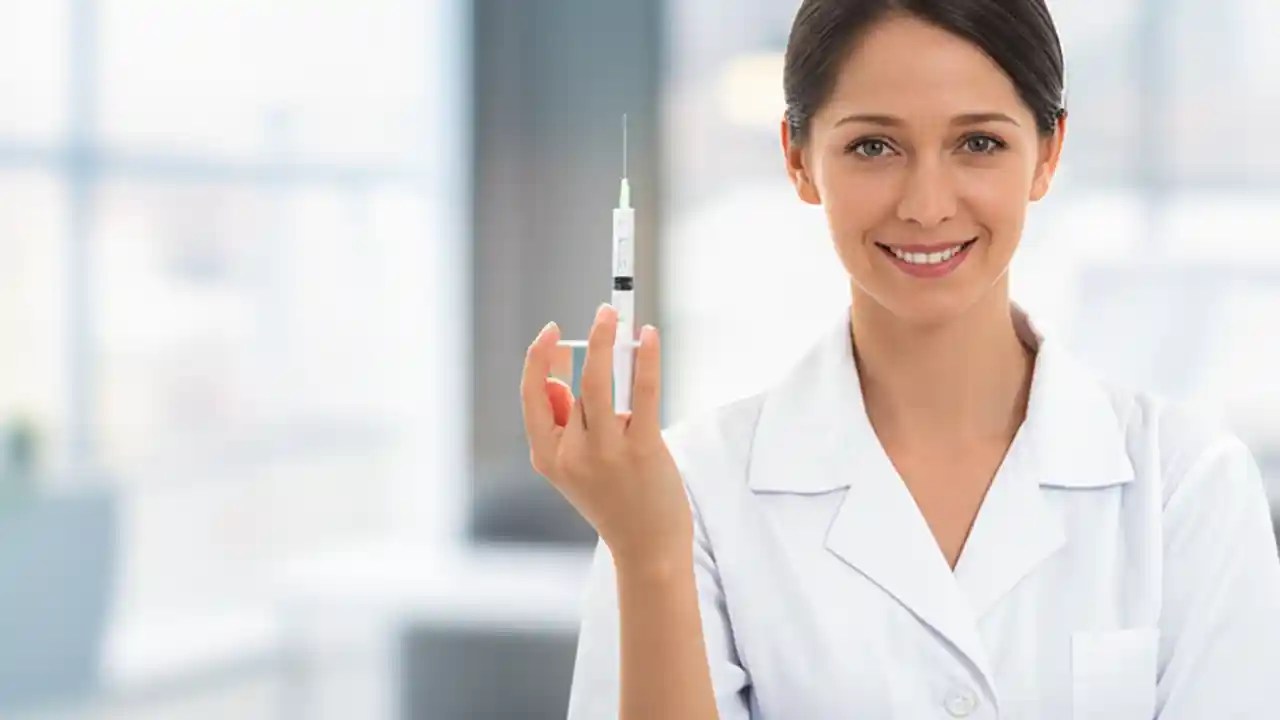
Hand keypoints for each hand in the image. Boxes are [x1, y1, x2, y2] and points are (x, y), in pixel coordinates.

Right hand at [520, 303, 691, 567]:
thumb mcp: (577, 466)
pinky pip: (641, 392)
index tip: (552, 330)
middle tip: (603, 313)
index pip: (532, 395)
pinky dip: (646, 359)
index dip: (539, 358)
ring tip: (614, 317)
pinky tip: (649, 336)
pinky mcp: (641, 450)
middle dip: (590, 343)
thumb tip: (567, 367)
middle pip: (573, 385)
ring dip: (607, 342)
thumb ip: (568, 421)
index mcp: (548, 457)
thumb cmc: (615, 499)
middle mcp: (571, 454)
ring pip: (600, 383)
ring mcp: (605, 453)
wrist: (647, 549)